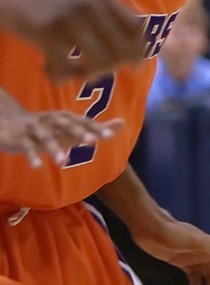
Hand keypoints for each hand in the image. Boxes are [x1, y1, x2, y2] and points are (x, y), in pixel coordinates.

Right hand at [0, 0, 146, 78]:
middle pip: (124, 50)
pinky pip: (66, 67)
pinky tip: (48, 68)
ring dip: (88, 74)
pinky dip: (60, 75)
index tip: (130, 64)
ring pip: (101, 62)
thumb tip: (124, 31)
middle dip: (114, 67)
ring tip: (72, 72)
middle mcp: (91, 5)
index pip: (137, 29)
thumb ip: (101, 5)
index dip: (137, 51)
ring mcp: (70, 18)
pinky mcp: (46, 31)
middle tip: (94, 70)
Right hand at [0, 94, 122, 168]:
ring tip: (63, 163)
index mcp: (65, 118)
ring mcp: (34, 128)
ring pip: (45, 137)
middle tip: (91, 143)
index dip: (96, 128)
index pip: (83, 122)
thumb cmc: (48, 127)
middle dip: (78, 132)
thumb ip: (95, 127)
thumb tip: (122, 123)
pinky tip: (37, 167)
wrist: (10, 123)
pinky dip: (31, 156)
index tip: (110, 135)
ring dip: (53, 149)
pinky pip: (26, 147)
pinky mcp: (20, 138)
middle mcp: (51, 120)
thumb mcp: (71, 128)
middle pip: (66, 125)